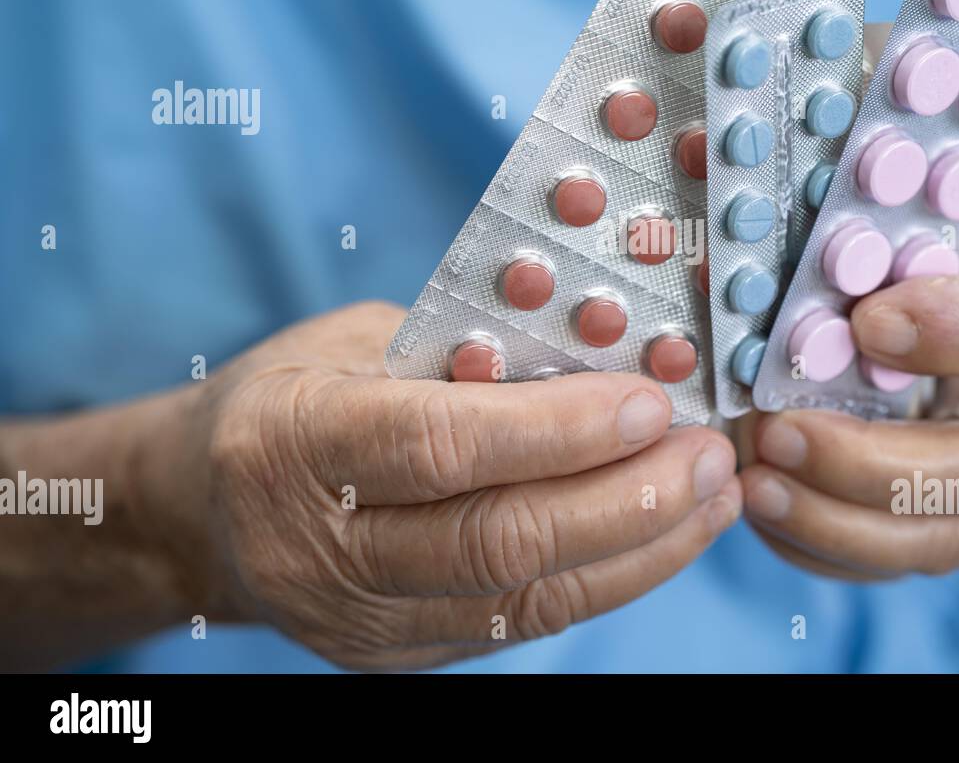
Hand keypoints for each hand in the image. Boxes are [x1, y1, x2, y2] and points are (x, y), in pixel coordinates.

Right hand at [171, 302, 739, 669]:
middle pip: (497, 541)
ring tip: (713, 494)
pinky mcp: (401, 654)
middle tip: (709, 452)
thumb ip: (462, 353)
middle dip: (624, 499)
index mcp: (296, 444)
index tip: (648, 402)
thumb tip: (602, 353)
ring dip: (639, 547)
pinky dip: (606, 577)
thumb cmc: (291, 398)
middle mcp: (325, 550)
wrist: (205, 511)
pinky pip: (522, 623)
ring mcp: (362, 621)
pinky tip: (663, 534)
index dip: (558, 429)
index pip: (444, 446)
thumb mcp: (353, 343)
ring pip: (524, 599)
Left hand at [737, 225, 958, 579]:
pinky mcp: (945, 534)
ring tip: (757, 484)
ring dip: (833, 520)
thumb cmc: (928, 272)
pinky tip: (762, 509)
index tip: (869, 320)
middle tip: (779, 430)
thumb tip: (798, 271)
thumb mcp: (919, 239)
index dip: (955, 334)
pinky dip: (816, 545)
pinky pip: (886, 564)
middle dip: (867, 461)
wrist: (949, 323)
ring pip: (933, 540)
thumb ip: (881, 254)